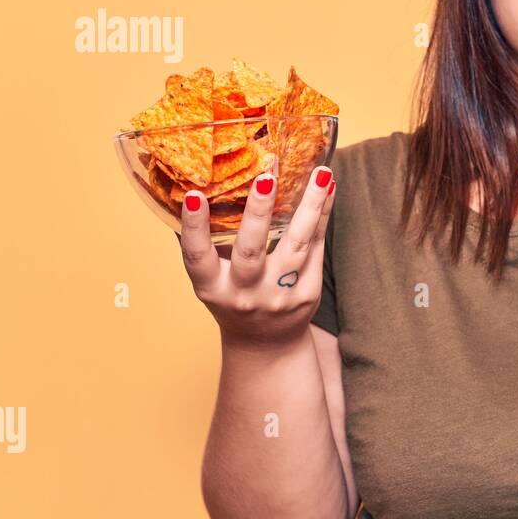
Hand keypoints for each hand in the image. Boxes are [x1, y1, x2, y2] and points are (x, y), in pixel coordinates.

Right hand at [177, 165, 336, 347]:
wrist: (266, 344)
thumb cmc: (233, 298)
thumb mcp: (211, 278)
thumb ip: (206, 242)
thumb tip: (188, 187)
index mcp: (213, 288)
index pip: (198, 257)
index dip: (194, 228)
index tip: (194, 196)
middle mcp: (246, 294)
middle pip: (252, 252)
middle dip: (259, 212)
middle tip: (266, 177)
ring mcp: (280, 295)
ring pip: (298, 246)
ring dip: (311, 206)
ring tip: (321, 174)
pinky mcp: (309, 292)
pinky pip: (317, 247)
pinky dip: (323, 215)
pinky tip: (329, 188)